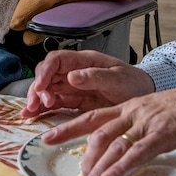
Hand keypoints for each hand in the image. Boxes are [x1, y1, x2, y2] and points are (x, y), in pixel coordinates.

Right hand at [21, 50, 155, 117]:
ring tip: (31, 112)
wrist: (144, 97)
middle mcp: (75, 72)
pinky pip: (55, 102)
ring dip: (37, 99)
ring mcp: (73, 87)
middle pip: (47, 75)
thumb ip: (95, 77)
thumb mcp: (118, 79)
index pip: (57, 60)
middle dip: (38, 88)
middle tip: (38, 104)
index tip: (41, 87)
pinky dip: (42, 108)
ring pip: (47, 89)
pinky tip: (32, 115)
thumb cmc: (134, 83)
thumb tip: (72, 76)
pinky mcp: (75, 101)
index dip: (45, 72)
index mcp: (85, 61)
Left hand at [53, 80, 175, 175]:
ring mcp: (147, 121)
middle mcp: (134, 112)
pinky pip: (139, 151)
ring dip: (100, 169)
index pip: (92, 117)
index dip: (68, 127)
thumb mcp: (155, 116)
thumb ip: (137, 132)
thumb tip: (123, 153)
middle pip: (99, 132)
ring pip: (115, 144)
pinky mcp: (164, 132)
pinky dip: (123, 166)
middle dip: (84, 157)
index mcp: (130, 107)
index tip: (48, 137)